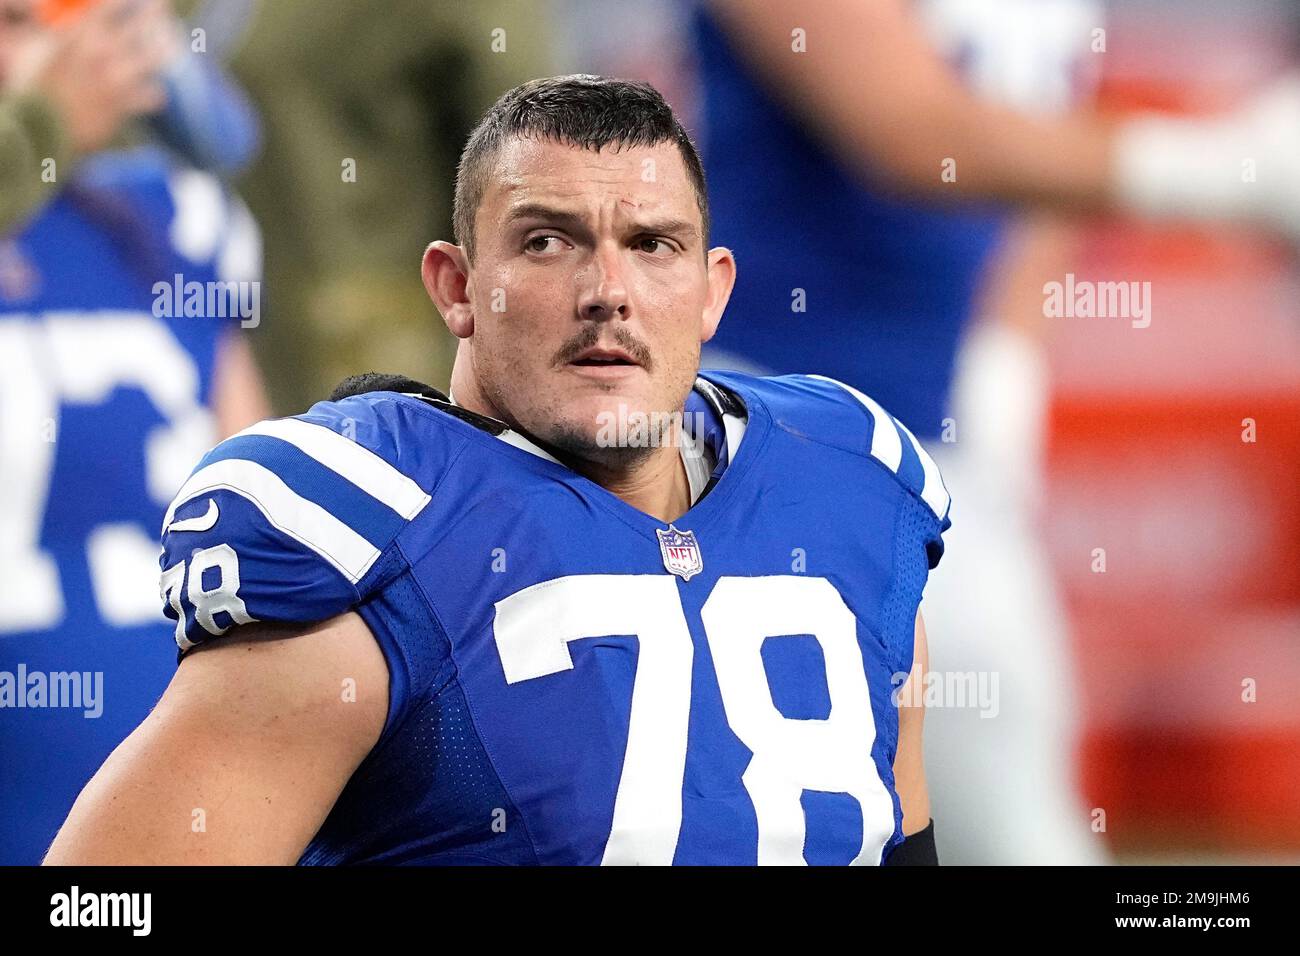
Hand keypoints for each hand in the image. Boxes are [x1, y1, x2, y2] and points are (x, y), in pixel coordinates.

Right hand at [10, 0, 175, 152]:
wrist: (41, 127)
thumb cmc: (30, 87)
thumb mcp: (31, 51)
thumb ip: (49, 38)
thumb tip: (54, 30)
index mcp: (79, 34)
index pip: (110, 7)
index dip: (125, 1)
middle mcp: (103, 52)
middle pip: (139, 25)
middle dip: (154, 13)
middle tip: (162, 6)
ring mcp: (117, 78)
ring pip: (154, 57)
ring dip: (163, 50)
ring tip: (172, 47)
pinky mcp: (126, 103)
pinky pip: (153, 94)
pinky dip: (154, 93)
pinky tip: (155, 92)